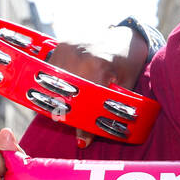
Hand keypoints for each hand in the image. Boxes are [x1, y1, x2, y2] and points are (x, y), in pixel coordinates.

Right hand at [45, 27, 147, 146]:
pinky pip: (50, 72)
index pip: (82, 103)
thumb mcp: (126, 89)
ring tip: (69, 107)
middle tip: (74, 124)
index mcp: (100, 67)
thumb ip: (106, 113)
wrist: (126, 36)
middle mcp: (80, 56)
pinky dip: (54, 85)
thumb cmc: (129, 64)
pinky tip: (65, 90)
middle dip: (66, 114)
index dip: (81, 125)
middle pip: (62, 95)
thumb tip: (83, 143)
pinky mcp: (60, 45)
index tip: (82, 140)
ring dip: (57, 99)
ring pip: (51, 84)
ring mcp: (67, 48)